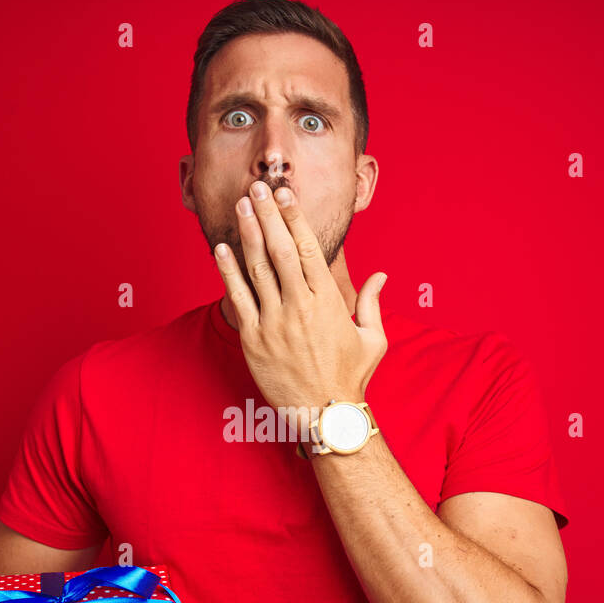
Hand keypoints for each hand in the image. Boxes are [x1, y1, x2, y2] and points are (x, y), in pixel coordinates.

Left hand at [213, 179, 387, 414]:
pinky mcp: (253, 340)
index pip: (309, 248)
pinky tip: (221, 248)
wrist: (325, 415)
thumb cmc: (351, 377)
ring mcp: (274, 323)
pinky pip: (237, 298)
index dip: (294, 218)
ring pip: (257, 269)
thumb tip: (382, 275)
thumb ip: (372, 303)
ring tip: (241, 206)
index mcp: (328, 301)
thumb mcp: (374, 339)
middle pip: (280, 250)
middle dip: (268, 215)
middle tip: (258, 187)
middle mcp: (300, 306)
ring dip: (247, 233)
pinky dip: (228, 272)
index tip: (285, 195)